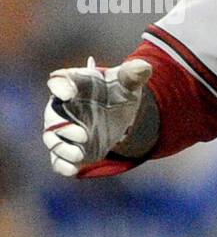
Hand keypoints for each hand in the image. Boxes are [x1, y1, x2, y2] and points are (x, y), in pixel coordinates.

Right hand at [42, 57, 152, 175]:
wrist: (118, 112)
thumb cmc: (117, 92)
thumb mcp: (127, 83)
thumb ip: (133, 74)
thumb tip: (144, 67)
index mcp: (73, 85)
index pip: (59, 81)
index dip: (61, 86)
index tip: (68, 92)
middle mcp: (62, 107)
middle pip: (51, 117)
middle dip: (63, 128)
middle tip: (84, 134)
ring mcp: (62, 130)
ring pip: (52, 140)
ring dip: (63, 149)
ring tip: (81, 153)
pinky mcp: (69, 148)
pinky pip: (57, 159)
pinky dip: (62, 165)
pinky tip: (74, 170)